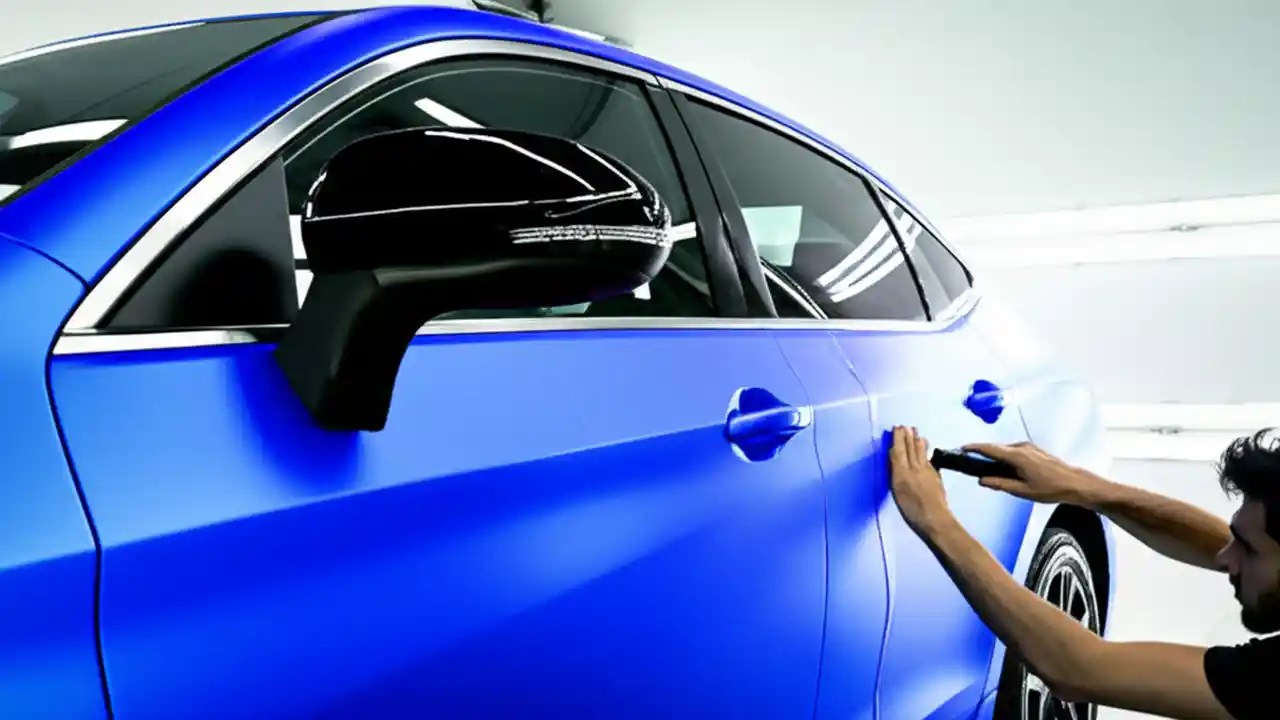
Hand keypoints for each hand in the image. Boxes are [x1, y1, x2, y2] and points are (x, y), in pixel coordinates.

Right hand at [889, 426, 952, 533]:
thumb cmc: (912, 511)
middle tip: (906, 426)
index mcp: (903, 472)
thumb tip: (895, 457)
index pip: (899, 450)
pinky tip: (926, 451)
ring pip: (922, 452)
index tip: (897, 428)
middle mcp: (916, 468)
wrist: (935, 520)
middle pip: (911, 448)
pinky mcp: (935, 477)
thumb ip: (896, 472)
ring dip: (918, 441)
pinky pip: (929, 459)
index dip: (898, 438)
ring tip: (917, 433)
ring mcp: (927, 472)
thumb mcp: (897, 491)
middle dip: (908, 436)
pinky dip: (925, 451)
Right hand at [962, 440, 1104, 505]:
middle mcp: (1021, 447)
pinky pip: (1015, 451)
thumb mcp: (1022, 491)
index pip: (990, 448)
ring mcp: (1030, 447)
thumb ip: (1000, 484)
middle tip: (970, 460)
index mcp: (1016, 456)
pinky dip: (1006, 457)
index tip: (961, 448)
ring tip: (987, 467)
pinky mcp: (1035, 451)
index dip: (974, 448)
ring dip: (996, 456)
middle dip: (983, 452)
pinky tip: (1006, 467)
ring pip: (1006, 450)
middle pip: (997, 448)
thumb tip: (981, 480)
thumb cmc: (1049, 489)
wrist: (1075, 484)